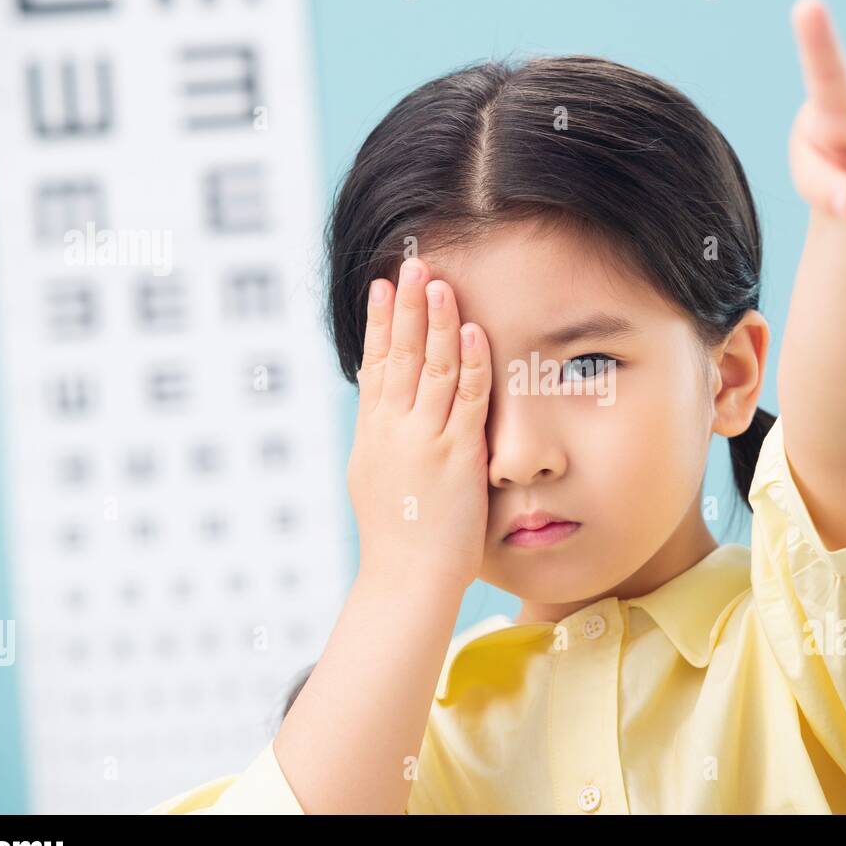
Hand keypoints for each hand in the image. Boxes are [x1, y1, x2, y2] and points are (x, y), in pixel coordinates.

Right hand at [348, 256, 492, 590]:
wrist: (406, 582)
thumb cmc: (398, 539)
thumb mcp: (376, 479)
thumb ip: (385, 439)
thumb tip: (385, 409)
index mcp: (373, 434)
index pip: (376, 365)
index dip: (381, 322)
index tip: (383, 285)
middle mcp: (393, 430)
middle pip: (400, 355)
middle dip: (407, 307)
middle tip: (412, 263)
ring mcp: (424, 441)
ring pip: (431, 368)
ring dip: (438, 321)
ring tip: (441, 281)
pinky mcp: (456, 457)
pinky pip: (465, 400)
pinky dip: (469, 364)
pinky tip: (472, 331)